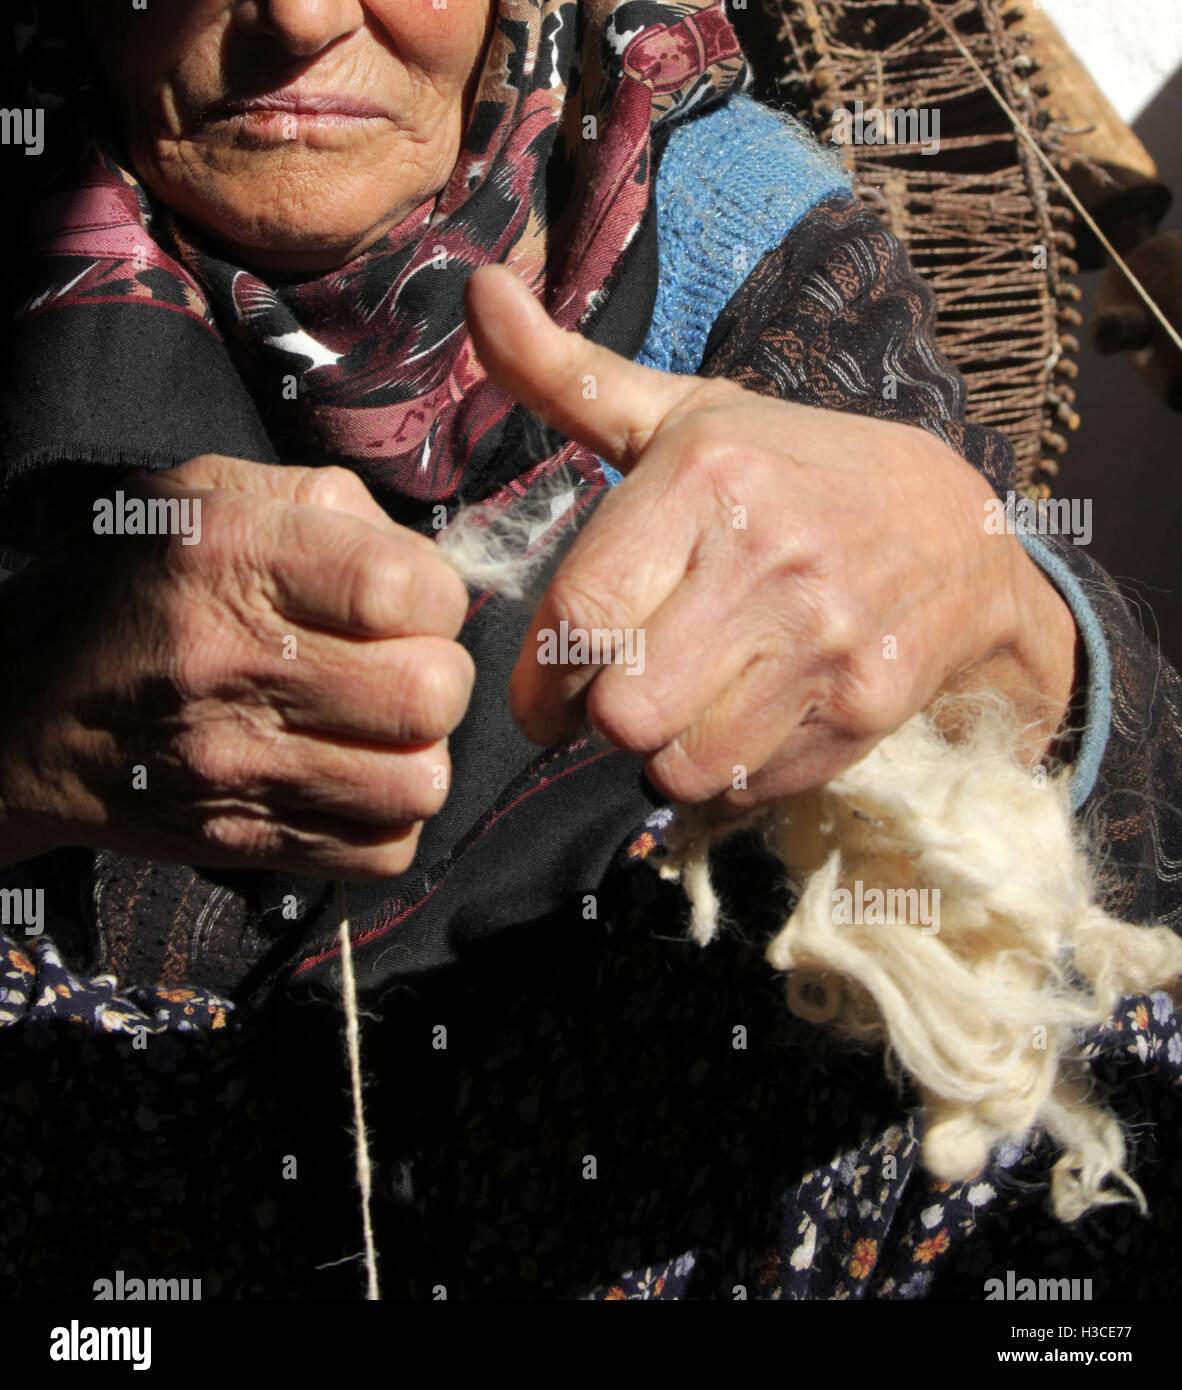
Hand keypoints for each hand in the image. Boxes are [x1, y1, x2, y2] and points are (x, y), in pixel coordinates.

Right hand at [0, 456, 474, 875]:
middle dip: (440, 674)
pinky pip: (382, 853)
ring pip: (421, 783)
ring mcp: (240, 765)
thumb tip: (430, 561)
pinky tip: (352, 781)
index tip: (410, 601)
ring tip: (380, 731)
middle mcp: (238, 664)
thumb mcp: (203, 496)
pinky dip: (387, 821)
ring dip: (419, 754)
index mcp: (235, 557)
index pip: (412, 589)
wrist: (17, 715)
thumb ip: (328, 502)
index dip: (438, 595)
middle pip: (432, 692)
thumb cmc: (127, 591)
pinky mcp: (243, 841)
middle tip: (402, 667)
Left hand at [465, 265, 1076, 811]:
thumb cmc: (791, 470)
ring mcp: (826, 641)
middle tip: (614, 696)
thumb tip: (476, 291)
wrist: (955, 532)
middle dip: (600, 719)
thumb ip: (569, 377)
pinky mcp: (865, 707)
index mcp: (706, 478)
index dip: (537, 683)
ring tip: (682, 706)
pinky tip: (744, 718)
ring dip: (662, 753)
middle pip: (622, 712)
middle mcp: (768, 561)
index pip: (581, 616)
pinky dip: (728, 770)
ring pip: (681, 764)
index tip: (539, 699)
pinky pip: (747, 784)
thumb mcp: (686, 416)